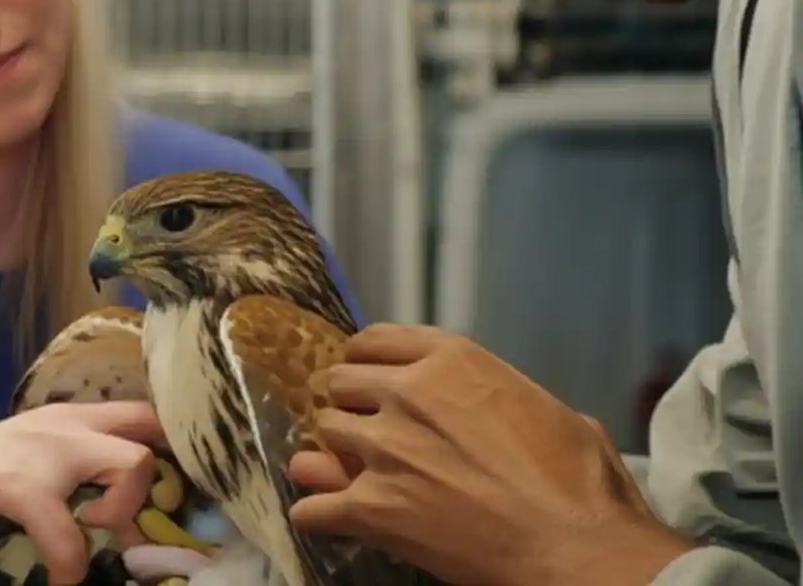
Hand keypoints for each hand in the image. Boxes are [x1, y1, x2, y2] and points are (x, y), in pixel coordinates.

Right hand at [0, 401, 161, 583]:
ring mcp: (45, 451)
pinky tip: (63, 577)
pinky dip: (71, 564)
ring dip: (121, 514)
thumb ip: (83, 470)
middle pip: (148, 436)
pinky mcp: (19, 484)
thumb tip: (134, 518)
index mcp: (73, 417)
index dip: (169, 448)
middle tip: (122, 522)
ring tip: (88, 538)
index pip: (144, 413)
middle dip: (148, 488)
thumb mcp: (41, 458)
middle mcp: (66, 424)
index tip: (168, 489)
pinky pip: (69, 533)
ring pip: (129, 466)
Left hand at [286, 325, 696, 585]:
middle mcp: (406, 392)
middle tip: (367, 432)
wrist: (572, 549)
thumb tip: (508, 407)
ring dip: (332, 455)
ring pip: (322, 435)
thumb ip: (504, 394)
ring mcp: (383, 448)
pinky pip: (311, 505)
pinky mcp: (370, 506)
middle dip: (350, 406)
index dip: (365, 363)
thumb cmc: (578, 482)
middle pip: (340, 384)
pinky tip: (329, 518)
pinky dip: (317, 514)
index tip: (368, 382)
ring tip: (348, 474)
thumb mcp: (549, 409)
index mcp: (450, 359)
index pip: (373, 341)